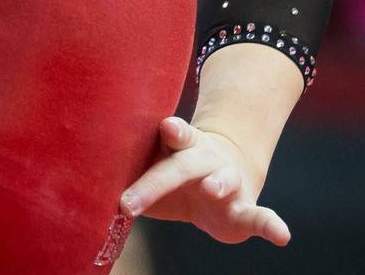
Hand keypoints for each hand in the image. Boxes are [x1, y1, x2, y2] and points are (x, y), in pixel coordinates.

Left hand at [119, 116, 288, 245]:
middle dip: (156, 181)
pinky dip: (272, 227)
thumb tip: (82, 187)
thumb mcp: (152, 169)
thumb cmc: (171, 173)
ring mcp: (228, 182)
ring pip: (224, 180)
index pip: (173, 133)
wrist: (218, 180)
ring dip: (218, 184)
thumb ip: (127, 172)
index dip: (170, 131)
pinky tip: (283, 236)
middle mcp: (205, 159)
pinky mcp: (246, 208)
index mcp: (180, 146)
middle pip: (182, 166)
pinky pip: (261, 217)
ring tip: (212, 189)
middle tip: (129, 201)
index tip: (165, 127)